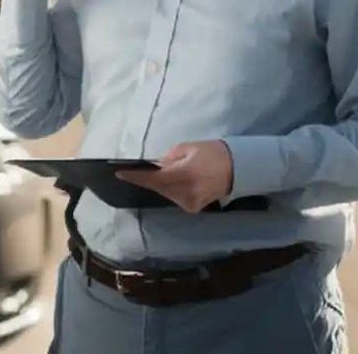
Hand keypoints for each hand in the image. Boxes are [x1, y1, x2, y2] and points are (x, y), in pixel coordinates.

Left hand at [116, 141, 235, 213]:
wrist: (238, 168)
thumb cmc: (212, 153)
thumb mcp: (187, 149)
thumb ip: (168, 159)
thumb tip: (155, 166)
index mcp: (182, 175)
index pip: (152, 178)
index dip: (135, 177)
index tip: (120, 174)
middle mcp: (184, 193)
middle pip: (158, 187)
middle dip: (151, 178)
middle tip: (146, 169)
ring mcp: (189, 202)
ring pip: (166, 193)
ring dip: (163, 184)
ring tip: (170, 172)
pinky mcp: (193, 208)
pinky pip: (175, 198)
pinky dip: (173, 190)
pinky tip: (180, 181)